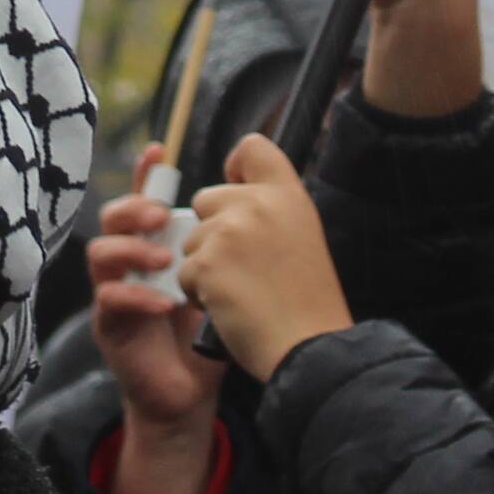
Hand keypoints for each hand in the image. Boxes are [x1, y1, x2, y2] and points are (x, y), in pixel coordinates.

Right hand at [88, 154, 222, 493]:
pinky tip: (165, 303)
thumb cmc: (209, 331)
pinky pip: (109, 299)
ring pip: (101, 252)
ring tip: (164, 259)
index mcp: (157, 245)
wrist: (192, 390)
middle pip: (112, 217)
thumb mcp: (224, 280)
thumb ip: (227, 246)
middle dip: (133, 208)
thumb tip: (254, 202)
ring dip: (131, 249)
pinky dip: (136, 297)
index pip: (145, 200)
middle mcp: (131, 262)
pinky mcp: (109, 325)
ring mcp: (114, 291)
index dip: (147, 174)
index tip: (159, 152)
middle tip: (161, 216)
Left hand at [187, 134, 353, 382]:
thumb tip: (235, 201)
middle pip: (206, 198)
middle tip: (243, 266)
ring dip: (205, 266)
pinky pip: (185, 271)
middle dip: (212, 231)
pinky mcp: (205, 262)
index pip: (252, 147)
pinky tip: (229, 307)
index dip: (236, 167)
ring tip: (243, 292)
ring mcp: (229, 231)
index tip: (237, 191)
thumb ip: (271, 212)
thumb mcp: (301, 237)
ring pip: (191, 239)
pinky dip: (199, 293)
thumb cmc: (308, 302)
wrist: (309, 346)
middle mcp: (258, 203)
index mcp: (288, 194)